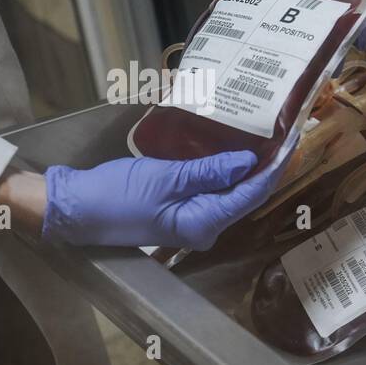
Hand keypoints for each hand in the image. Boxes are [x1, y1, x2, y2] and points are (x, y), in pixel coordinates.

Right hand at [42, 151, 280, 250]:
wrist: (74, 208)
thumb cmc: (117, 195)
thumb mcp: (167, 178)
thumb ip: (210, 172)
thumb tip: (248, 163)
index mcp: (204, 225)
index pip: (250, 196)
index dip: (272, 170)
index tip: (290, 144)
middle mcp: (204, 229)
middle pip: (244, 197)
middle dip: (262, 169)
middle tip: (280, 136)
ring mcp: (192, 222)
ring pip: (228, 194)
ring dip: (243, 170)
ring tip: (262, 139)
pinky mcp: (180, 212)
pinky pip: (210, 193)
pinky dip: (222, 174)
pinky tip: (229, 153)